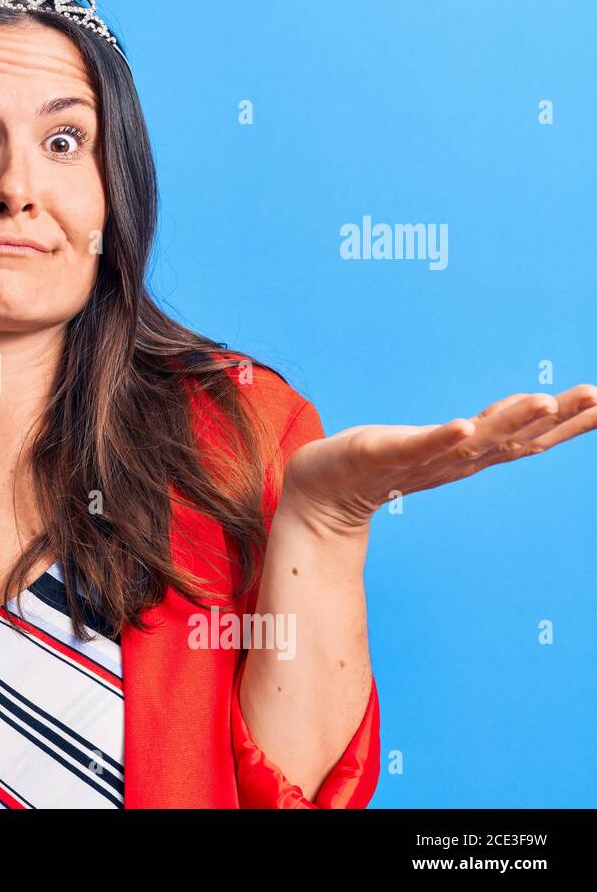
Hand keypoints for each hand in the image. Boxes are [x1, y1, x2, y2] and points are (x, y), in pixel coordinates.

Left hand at [280, 385, 596, 536]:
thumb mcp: (443, 442)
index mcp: (469, 456)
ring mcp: (419, 460)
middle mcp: (453, 462)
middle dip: (556, 419)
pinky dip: (441, 437)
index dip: (569, 422)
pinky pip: (416, 446)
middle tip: (594, 396)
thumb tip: (530, 407)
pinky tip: (466, 424)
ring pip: (473, 442)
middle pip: (513, 440)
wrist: (321, 495)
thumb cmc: (380, 463)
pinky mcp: (382, 456)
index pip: (529, 437)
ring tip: (546, 400)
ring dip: (509, 421)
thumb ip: (485, 427)